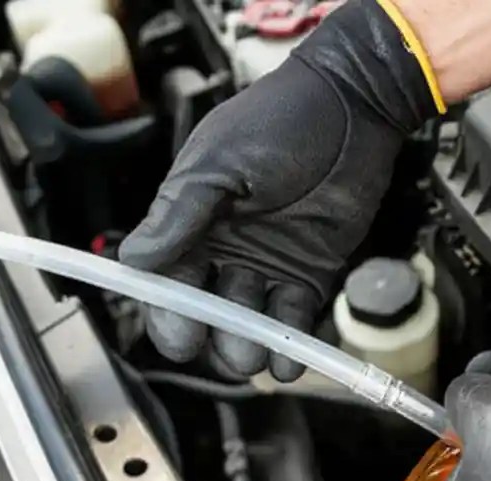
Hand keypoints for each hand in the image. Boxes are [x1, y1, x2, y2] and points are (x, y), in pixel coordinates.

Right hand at [120, 1, 438, 379]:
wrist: (354, 107)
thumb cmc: (282, 121)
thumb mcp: (221, 162)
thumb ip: (181, 211)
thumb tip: (136, 259)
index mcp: (192, 223)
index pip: (166, 285)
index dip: (170, 316)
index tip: (183, 335)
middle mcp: (225, 250)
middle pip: (206, 315)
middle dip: (215, 339)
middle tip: (232, 348)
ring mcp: (268, 265)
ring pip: (249, 325)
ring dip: (251, 348)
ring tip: (260, 356)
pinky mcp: (310, 273)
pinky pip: (293, 320)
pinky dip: (290, 345)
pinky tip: (288, 361)